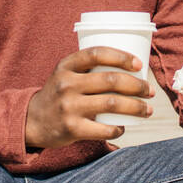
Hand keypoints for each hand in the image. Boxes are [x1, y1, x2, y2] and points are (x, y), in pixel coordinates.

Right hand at [25, 46, 156, 149]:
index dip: (121, 56)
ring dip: (136, 107)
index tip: (139, 64)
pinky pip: (103, 129)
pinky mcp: (71, 128)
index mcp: (66, 66)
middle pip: (110, 80)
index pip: (97, 53)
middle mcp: (66, 84)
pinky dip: (119, 129)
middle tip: (150, 91)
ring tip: (148, 109)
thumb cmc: (59, 94)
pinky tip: (125, 127)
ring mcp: (68, 107)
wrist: (32, 121)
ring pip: (111, 103)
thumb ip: (88, 67)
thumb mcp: (65, 74)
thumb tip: (131, 66)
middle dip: (137, 86)